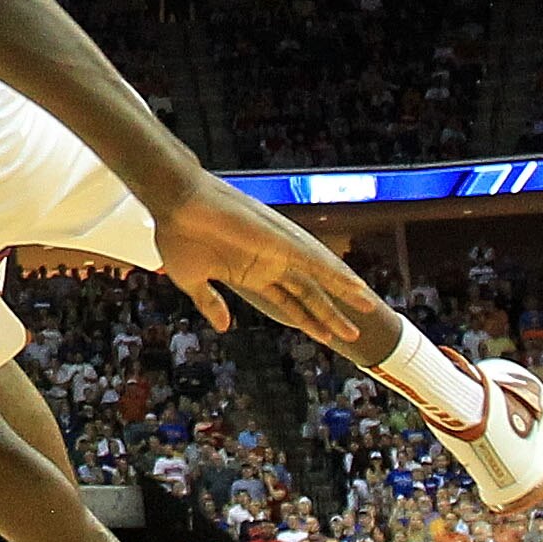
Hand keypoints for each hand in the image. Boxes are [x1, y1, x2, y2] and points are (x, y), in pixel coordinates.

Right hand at [152, 178, 364, 342]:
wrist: (174, 203)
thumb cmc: (178, 235)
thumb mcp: (192, 281)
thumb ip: (210, 304)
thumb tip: (224, 327)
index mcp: (251, 273)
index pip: (288, 302)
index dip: (307, 321)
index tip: (324, 338)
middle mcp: (270, 262)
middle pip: (310, 293)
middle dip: (331, 315)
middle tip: (354, 335)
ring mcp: (276, 249)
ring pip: (318, 275)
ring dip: (343, 292)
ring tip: (368, 308)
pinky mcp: (278, 238)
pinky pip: (313, 258)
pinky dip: (334, 271)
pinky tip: (352, 285)